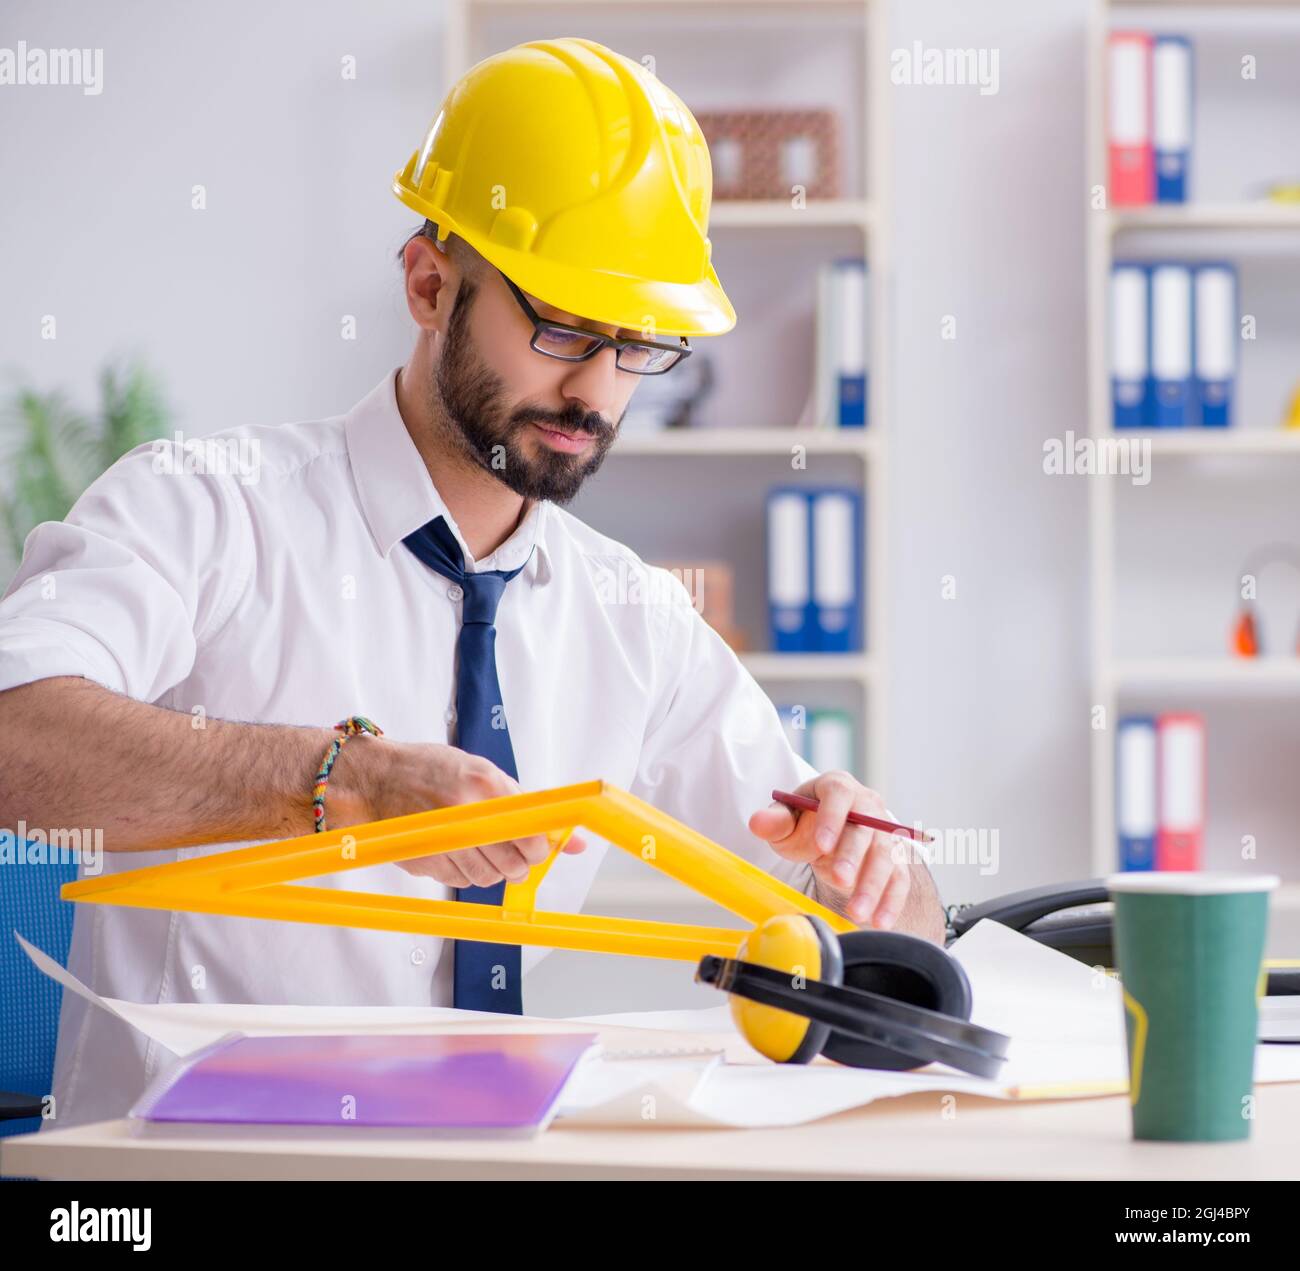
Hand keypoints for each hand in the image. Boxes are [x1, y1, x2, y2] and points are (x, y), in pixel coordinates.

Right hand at [329, 738, 585, 887]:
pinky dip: (469, 872)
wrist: (375, 780)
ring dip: (496, 870)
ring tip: (484, 847)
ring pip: (490, 878)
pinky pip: (463, 882)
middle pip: (513, 862)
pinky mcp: (425, 861)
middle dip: (521, 863)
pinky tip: (461, 851)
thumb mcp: (480, 771)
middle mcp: (462, 813)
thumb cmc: (430, 770)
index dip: (541, 847)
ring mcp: (442, 840)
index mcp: (483, 784)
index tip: (542, 847)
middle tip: (517, 852)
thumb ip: (525, 803)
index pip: (530, 832)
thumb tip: (570, 838)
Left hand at [747, 770, 910, 928]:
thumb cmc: (805, 823)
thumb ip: (774, 821)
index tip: (820, 845)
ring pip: (886, 858)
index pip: (839, 795)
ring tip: (856, 912)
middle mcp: (867, 806)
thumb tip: (758, 823)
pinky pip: (899, 880)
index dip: (831, 819)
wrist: (830, 836)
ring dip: (872, 886)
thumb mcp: (786, 820)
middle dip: (853, 856)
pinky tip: (879, 922)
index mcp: (838, 787)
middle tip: (839, 880)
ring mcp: (884, 833)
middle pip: (866, 829)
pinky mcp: (896, 860)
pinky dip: (891, 902)